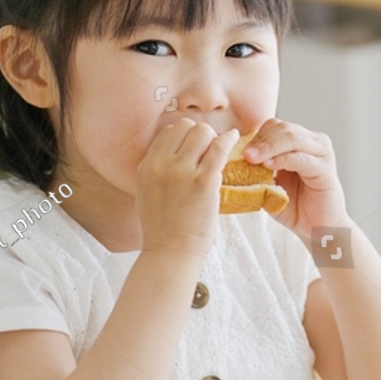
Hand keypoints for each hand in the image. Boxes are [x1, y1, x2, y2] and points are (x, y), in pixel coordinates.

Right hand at [136, 118, 235, 259]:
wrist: (170, 252)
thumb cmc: (162, 229)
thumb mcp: (146, 193)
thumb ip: (156, 171)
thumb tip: (171, 154)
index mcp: (146, 166)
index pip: (167, 133)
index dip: (184, 136)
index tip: (195, 147)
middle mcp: (161, 164)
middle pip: (185, 127)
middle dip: (200, 134)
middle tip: (209, 149)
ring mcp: (182, 172)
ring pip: (202, 132)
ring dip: (214, 138)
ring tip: (220, 148)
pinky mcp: (204, 181)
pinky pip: (219, 148)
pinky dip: (229, 140)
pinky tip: (234, 139)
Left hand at [242, 118, 348, 236]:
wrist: (316, 228)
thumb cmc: (294, 206)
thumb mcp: (270, 182)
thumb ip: (258, 167)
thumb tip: (232, 157)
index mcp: (301, 141)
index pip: (275, 126)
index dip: (256, 136)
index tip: (239, 151)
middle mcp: (314, 142)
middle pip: (283, 128)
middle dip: (261, 140)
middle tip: (244, 154)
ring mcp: (322, 153)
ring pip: (292, 138)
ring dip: (268, 147)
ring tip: (251, 158)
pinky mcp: (326, 169)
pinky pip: (301, 158)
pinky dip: (283, 159)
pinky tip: (268, 166)